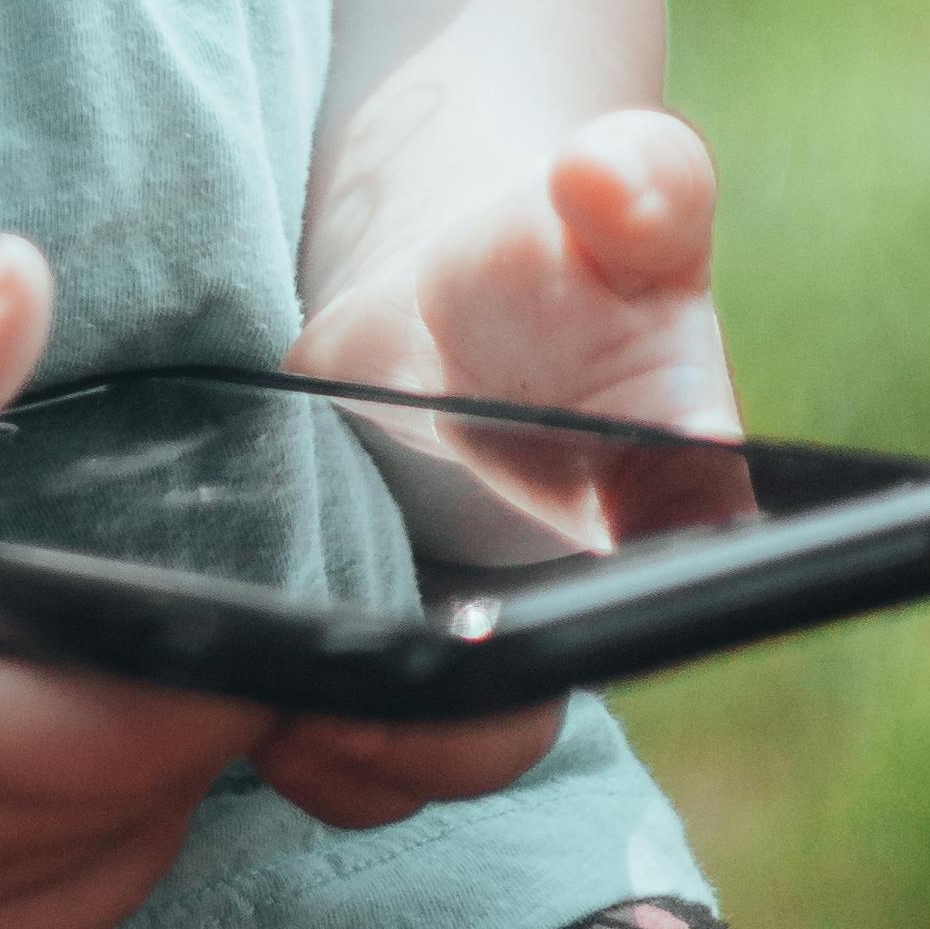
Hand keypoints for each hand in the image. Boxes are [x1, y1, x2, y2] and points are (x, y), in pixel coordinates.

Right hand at [0, 235, 266, 928]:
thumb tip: (26, 270)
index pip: (158, 731)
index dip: (243, 671)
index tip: (289, 598)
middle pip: (154, 806)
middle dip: (211, 719)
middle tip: (236, 611)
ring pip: (113, 879)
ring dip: (156, 790)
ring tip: (153, 675)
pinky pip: (43, 920)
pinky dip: (92, 856)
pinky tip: (76, 766)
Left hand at [257, 108, 733, 838]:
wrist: (453, 278)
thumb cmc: (557, 239)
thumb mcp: (614, 195)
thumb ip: (644, 184)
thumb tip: (609, 174)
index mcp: (683, 515)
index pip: (662, 616)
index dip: (577, 647)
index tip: (489, 640)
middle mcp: (593, 609)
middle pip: (527, 723)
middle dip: (443, 737)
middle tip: (344, 713)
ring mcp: (488, 640)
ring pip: (438, 752)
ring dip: (362, 753)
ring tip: (283, 712)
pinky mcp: (395, 642)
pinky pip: (364, 742)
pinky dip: (307, 740)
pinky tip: (247, 694)